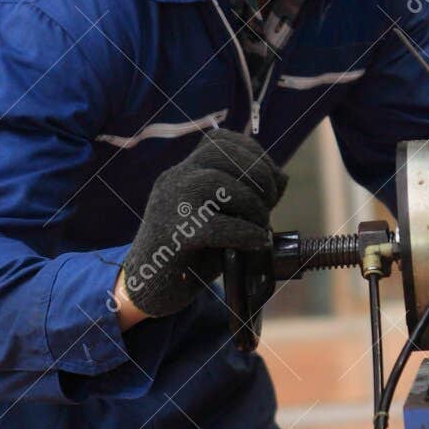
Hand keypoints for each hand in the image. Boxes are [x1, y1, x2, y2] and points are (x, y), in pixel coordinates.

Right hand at [119, 130, 287, 319]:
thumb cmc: (191, 251)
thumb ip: (246, 195)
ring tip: (260, 227)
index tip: (271, 184)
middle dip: (259, 178)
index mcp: (185, 171)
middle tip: (268, 207)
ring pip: (221, 185)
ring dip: (254, 207)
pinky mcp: (175, 235)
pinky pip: (218, 225)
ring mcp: (171, 204)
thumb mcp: (220, 216)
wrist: (147, 288)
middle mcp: (175, 180)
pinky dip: (247, 233)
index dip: (255, 155)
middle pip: (224, 154)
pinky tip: (256, 242)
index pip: (222, 141)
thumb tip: (281, 178)